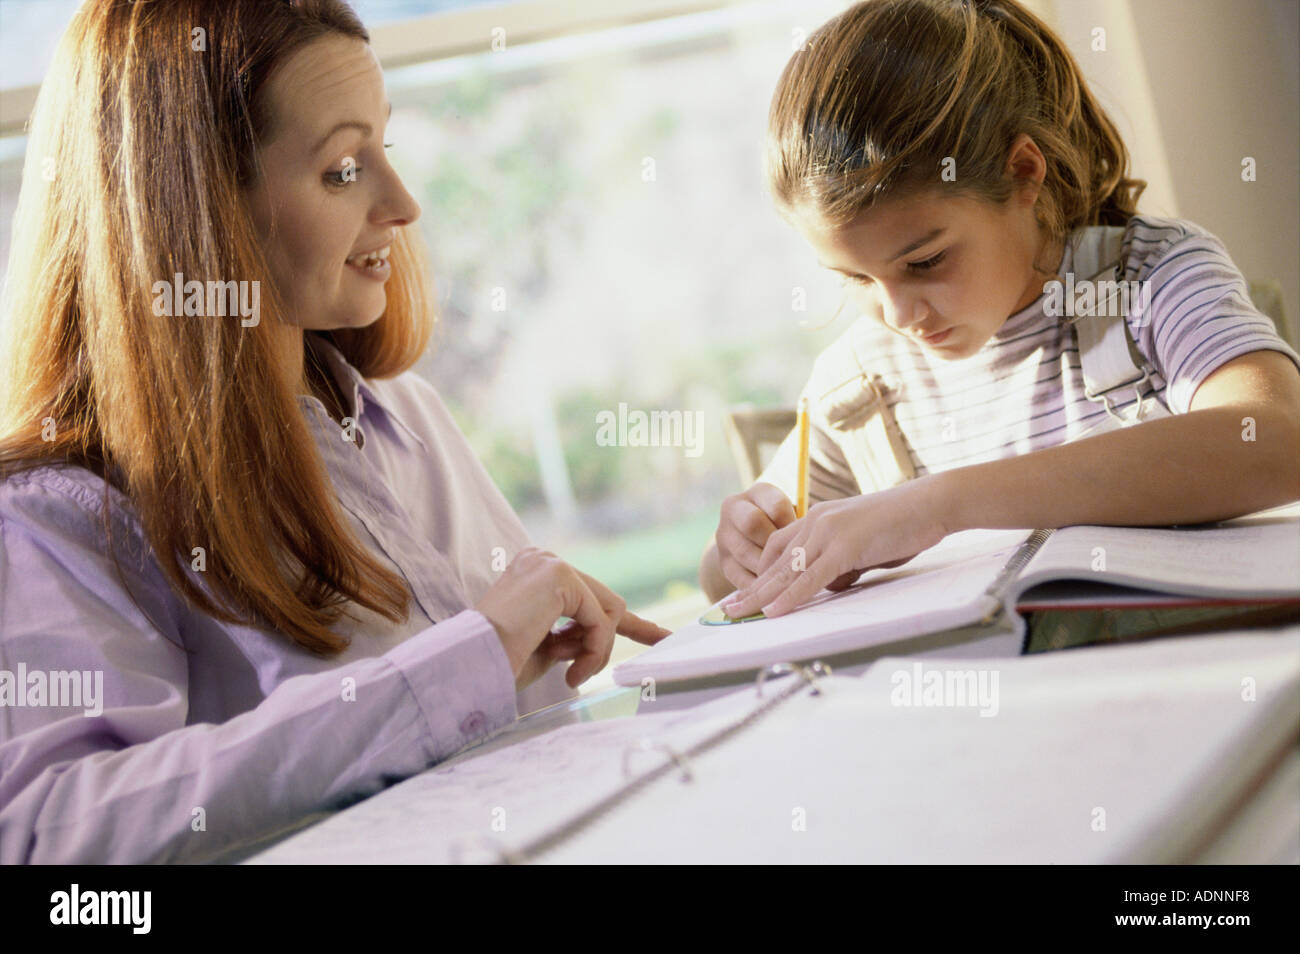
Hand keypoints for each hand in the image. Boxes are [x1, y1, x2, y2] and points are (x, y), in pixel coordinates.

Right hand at [475, 548, 670, 689]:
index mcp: (535, 576)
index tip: (659, 635)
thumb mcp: (545, 647)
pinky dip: (595, 649)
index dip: (628, 621)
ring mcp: (551, 564)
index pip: (589, 597)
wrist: (472, 666)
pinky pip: (601, 618)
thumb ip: (574, 635)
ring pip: (607, 611)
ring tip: (571, 674)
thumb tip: (601, 636)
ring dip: (596, 650)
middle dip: (606, 642)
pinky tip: (570, 669)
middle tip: (584, 673)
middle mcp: (543, 561)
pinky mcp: (560, 576)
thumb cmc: (500, 663)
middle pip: (604, 603)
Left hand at [720, 478, 948, 618]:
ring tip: (738, 614)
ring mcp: (828, 532)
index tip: (748, 593)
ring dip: (759, 596)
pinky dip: (790, 597)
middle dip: (750, 587)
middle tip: (728, 609)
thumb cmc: (905, 525)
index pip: (779, 546)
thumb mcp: (865, 545)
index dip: (762, 572)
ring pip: (786, 570)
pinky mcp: (844, 546)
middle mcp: (817, 521)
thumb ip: (845, 562)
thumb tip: (835, 583)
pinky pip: (810, 578)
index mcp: (820, 517)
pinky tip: (772, 611)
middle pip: (773, 559)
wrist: (931, 504)